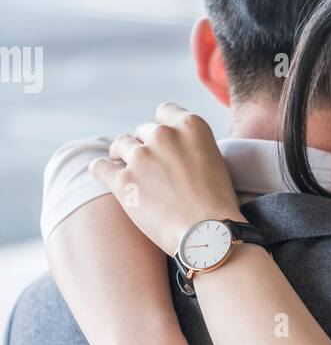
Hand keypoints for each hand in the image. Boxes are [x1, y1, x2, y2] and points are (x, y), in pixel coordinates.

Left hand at [89, 102, 241, 256]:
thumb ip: (192, 147)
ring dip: (122, 157)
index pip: (164, 111)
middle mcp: (163, 135)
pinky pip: (99, 166)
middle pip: (142, 131)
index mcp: (190, 126)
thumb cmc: (216, 205)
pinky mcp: (123, 180)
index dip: (161, 127)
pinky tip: (103, 175)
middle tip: (149, 168)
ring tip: (129, 174)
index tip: (161, 142)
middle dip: (144, 146)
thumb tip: (173, 151)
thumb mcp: (214, 161)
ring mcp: (141, 156)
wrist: (208, 233)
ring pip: (120, 145)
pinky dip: (100, 170)